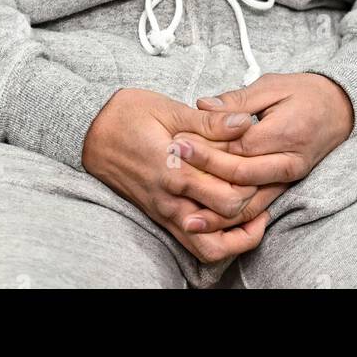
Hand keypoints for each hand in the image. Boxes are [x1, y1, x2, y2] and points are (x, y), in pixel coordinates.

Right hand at [81, 87, 279, 263]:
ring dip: (236, 237)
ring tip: (256, 214)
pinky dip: (216, 238)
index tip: (266, 165)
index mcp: (174, 170)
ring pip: (208, 247)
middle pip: (224, 223)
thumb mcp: (168, 109)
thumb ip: (208, 122)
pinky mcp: (160, 216)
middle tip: (267, 186)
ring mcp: (164, 212)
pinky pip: (193, 243)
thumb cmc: (126, 115)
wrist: (89, 133)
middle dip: (251, 208)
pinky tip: (230, 218)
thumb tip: (244, 123)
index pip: (227, 195)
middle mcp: (170, 199)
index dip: (252, 184)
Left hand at [162, 73, 354, 234]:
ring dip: (216, 211)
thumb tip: (202, 105)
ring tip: (183, 213)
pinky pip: (258, 207)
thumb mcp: (271, 85)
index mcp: (285, 133)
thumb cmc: (305, 92)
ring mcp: (288, 179)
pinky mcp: (285, 187)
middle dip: (203, 176)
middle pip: (239, 179)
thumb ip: (236, 100)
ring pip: (249, 203)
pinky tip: (210, 220)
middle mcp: (288, 162)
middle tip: (171, 170)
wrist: (341, 110)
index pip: (238, 149)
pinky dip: (233, 217)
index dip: (205, 149)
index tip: (177, 142)